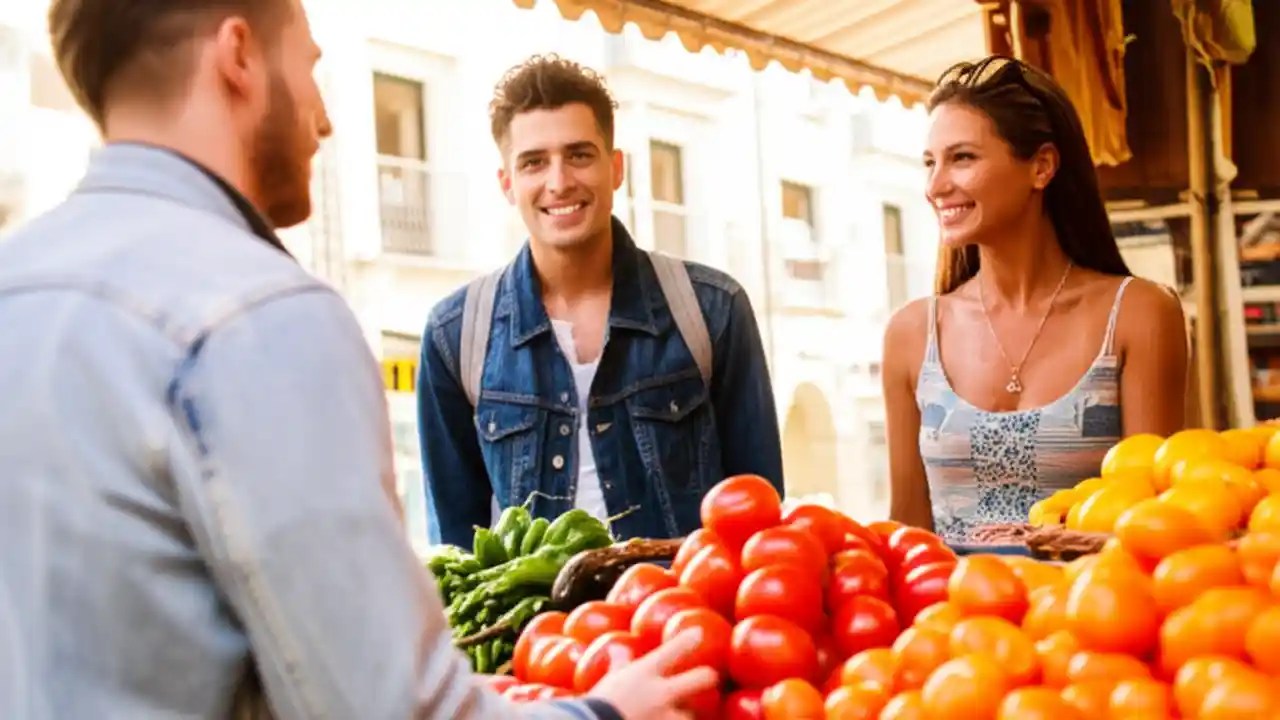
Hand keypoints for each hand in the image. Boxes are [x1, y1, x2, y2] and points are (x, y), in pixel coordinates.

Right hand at [587, 629, 718, 719]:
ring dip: (683, 715)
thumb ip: (619, 665)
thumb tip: (618, 650)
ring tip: (678, 714)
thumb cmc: (599, 704)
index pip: (671, 650)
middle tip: (711, 676)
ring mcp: (665, 717)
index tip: (697, 634)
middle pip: (700, 678)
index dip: (687, 640)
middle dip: (707, 677)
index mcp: (645, 673)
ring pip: (688, 715)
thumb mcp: (610, 681)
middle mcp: (661, 693)